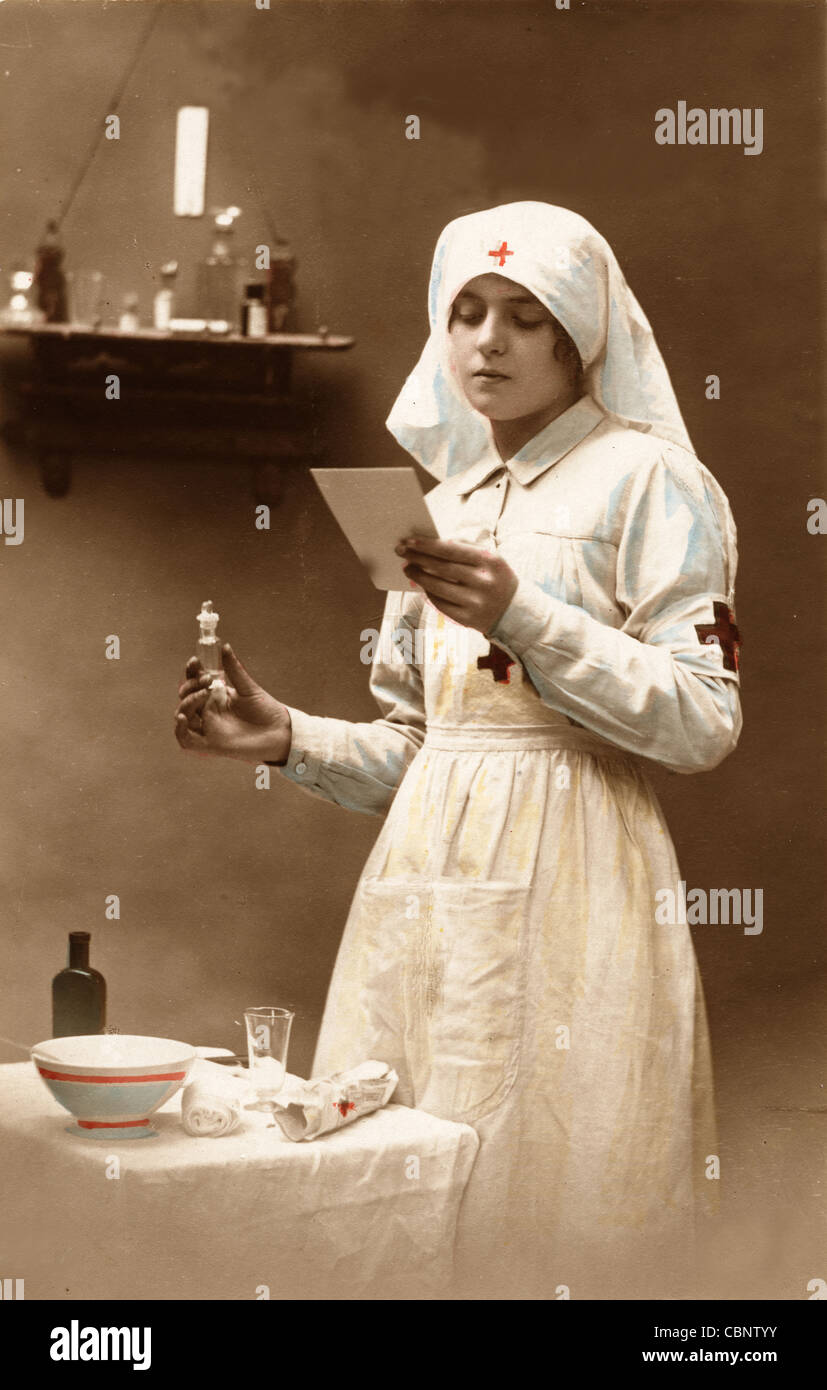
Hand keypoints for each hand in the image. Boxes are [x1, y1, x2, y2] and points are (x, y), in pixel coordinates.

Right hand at [175, 645, 290, 763]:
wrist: (280, 731)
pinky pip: (187, 741)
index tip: (195, 661)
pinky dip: (179, 730)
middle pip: (186, 697)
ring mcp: (208, 728)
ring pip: (183, 716)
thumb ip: (234, 669)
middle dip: (190, 686)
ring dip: (187, 703)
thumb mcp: (248, 687)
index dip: (191, 672)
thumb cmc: (265, 710)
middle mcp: (208, 712)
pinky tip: (183, 717)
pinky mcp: (211, 745)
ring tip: (203, 693)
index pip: (194, 683)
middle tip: (206, 679)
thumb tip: (225, 646)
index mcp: (215, 696)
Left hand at [396, 537, 517, 633]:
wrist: (516, 612)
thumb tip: (432, 543)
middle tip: (400, 551)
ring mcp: (476, 602)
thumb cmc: (495, 577)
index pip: (451, 550)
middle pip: (441, 568)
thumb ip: (465, 548)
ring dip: (418, 576)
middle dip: (417, 558)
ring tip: (407, 567)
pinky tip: (422, 585)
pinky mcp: (468, 619)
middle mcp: (483, 582)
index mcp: (489, 561)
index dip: (427, 545)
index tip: (409, 541)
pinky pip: (441, 604)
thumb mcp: (490, 559)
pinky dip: (428, 593)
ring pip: (437, 587)